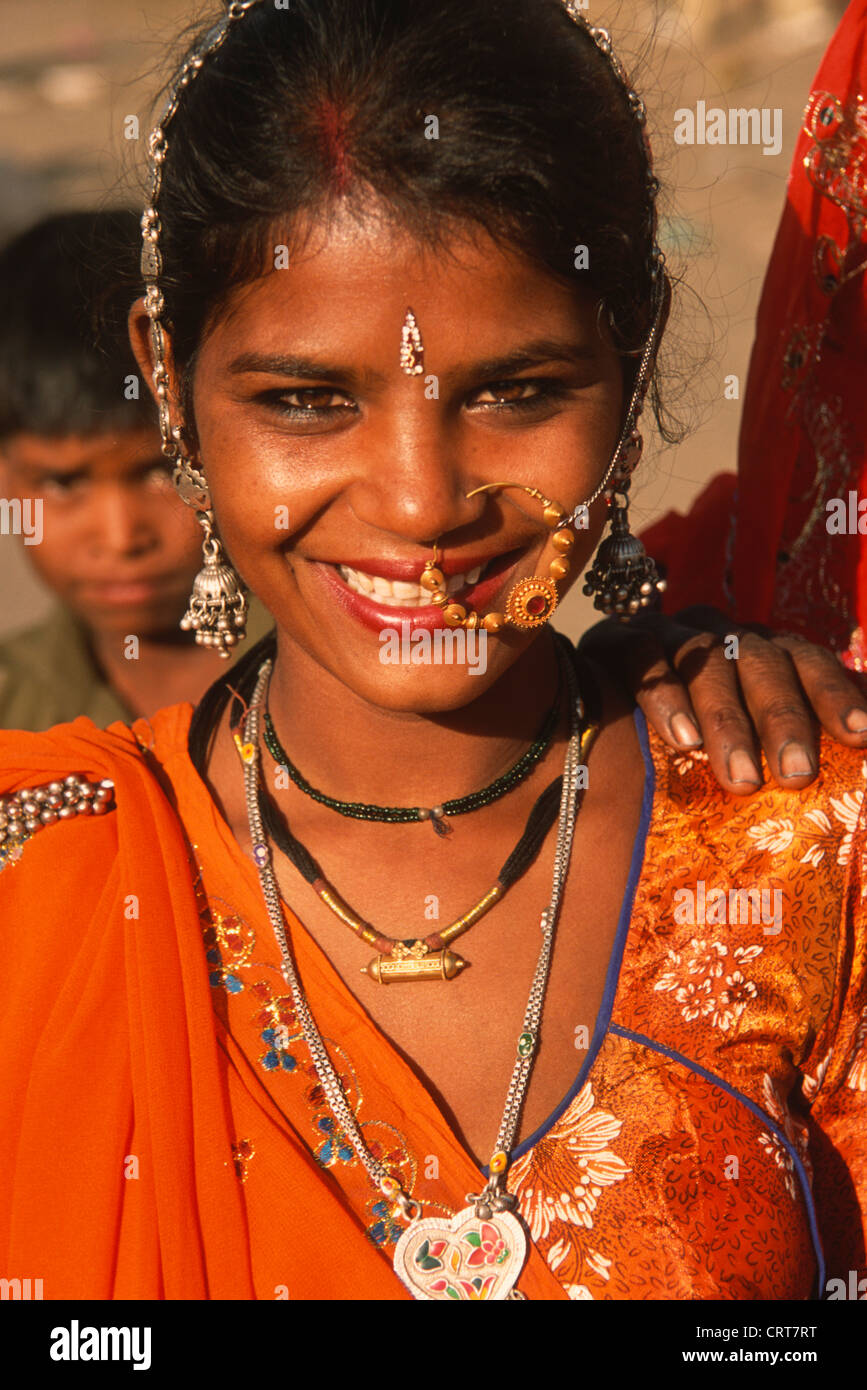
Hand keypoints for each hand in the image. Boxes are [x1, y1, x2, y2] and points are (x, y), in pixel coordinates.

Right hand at [577, 605, 866, 794]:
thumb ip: (786, 742)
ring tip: (741, 778)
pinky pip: (643, 660)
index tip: (861, 735)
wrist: (588, 707)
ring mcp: (668, 631)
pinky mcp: (616, 640)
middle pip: (760, 662)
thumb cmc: (684, 734)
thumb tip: (851, 751)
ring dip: (727, 720)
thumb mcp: (741, 733)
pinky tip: (680, 740)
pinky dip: (664, 698)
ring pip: (705, 663)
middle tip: (797, 775)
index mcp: (760, 648)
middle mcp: (721, 632)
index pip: (806, 659)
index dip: (833, 693)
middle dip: (782, 718)